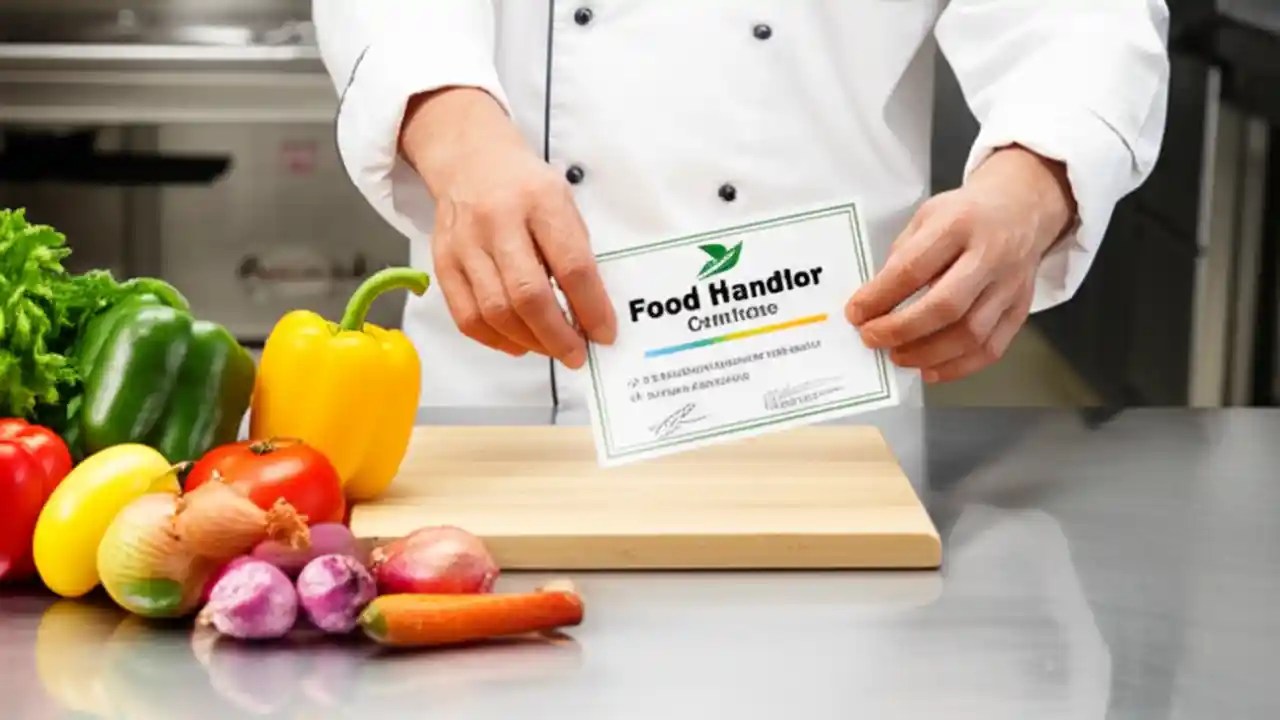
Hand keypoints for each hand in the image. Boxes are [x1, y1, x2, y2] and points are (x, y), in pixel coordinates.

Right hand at [398, 87, 615, 367]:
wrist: (470, 160)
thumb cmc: (526, 187)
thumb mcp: (564, 203)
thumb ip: (576, 254)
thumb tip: (591, 315)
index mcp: (541, 201)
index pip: (571, 266)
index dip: (591, 308)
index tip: (605, 334)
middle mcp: (498, 221)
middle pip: (527, 295)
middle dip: (558, 336)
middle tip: (576, 354)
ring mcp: (465, 244)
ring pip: (495, 312)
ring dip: (529, 342)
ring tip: (551, 349)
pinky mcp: (443, 263)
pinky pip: (467, 317)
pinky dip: (496, 340)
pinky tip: (518, 342)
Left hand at [845, 146, 1076, 382]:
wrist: (1022, 208)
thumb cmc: (966, 214)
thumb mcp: (927, 216)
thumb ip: (902, 256)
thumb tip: (875, 302)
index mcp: (959, 224)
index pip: (913, 268)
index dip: (879, 297)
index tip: (855, 313)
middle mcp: (990, 255)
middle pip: (945, 306)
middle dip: (901, 330)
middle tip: (871, 338)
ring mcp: (1010, 285)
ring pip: (970, 334)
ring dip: (926, 354)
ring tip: (897, 356)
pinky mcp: (1020, 308)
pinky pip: (991, 349)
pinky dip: (957, 367)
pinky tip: (930, 369)